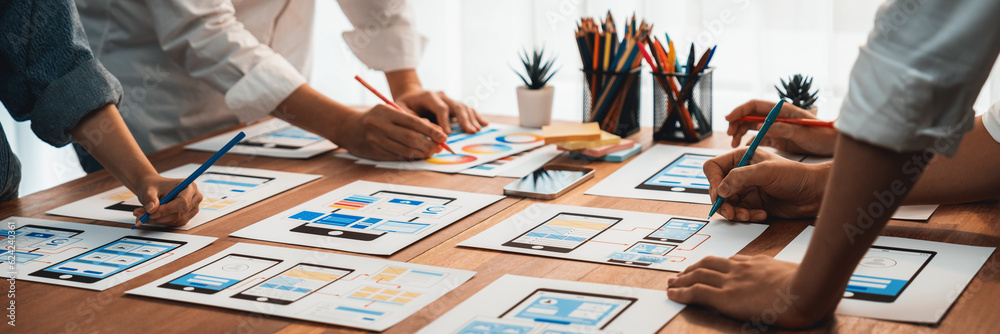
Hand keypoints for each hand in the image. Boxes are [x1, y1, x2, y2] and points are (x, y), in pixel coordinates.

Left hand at [131, 176, 202, 226]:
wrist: (154, 188)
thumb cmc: (154, 186)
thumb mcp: (149, 189)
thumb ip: (150, 198)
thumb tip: (151, 209)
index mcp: (189, 186)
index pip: (183, 202)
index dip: (167, 209)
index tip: (151, 213)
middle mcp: (194, 198)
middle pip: (180, 213)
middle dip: (160, 216)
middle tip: (142, 215)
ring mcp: (192, 208)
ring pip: (176, 220)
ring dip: (158, 220)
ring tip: (143, 214)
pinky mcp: (186, 216)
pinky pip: (174, 223)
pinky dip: (160, 221)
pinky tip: (151, 216)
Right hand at [337, 104, 447, 160]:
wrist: (347, 127)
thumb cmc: (374, 117)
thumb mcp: (389, 111)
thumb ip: (409, 119)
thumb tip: (434, 130)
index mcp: (385, 111)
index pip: (413, 121)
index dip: (430, 130)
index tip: (443, 136)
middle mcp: (379, 125)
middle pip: (410, 138)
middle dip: (428, 144)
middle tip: (439, 147)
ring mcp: (376, 140)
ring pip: (404, 149)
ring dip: (421, 152)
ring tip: (431, 151)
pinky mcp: (374, 152)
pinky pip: (397, 155)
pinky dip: (410, 156)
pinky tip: (418, 155)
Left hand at [395, 90, 488, 133]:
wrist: (411, 95)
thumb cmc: (405, 104)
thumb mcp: (402, 110)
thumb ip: (412, 119)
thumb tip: (426, 130)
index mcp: (429, 96)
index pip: (440, 107)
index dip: (445, 120)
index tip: (448, 134)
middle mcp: (442, 96)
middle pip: (456, 106)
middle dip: (463, 119)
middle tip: (470, 132)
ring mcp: (450, 100)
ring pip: (464, 107)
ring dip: (471, 119)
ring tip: (476, 130)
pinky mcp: (454, 105)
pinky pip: (468, 109)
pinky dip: (476, 116)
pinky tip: (484, 124)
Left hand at [667, 255, 827, 328]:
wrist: (808, 288)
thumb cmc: (809, 285)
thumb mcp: (797, 274)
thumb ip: (786, 275)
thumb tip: (791, 279)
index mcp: (756, 263)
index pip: (729, 261)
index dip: (713, 265)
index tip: (706, 268)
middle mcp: (740, 269)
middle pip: (708, 264)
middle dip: (692, 268)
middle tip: (681, 274)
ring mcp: (732, 282)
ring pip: (697, 275)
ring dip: (681, 279)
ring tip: (672, 283)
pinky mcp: (726, 297)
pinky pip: (696, 292)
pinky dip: (681, 292)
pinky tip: (672, 294)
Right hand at [705, 148, 827, 220]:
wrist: (814, 193)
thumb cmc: (795, 175)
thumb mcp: (766, 172)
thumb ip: (740, 178)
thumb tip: (720, 190)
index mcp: (741, 158)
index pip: (713, 167)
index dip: (712, 180)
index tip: (719, 192)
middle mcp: (740, 173)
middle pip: (716, 189)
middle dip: (722, 202)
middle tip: (731, 212)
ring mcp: (746, 190)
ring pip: (726, 204)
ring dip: (734, 212)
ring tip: (747, 216)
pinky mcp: (753, 204)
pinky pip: (739, 213)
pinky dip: (746, 216)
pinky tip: (761, 214)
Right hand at [727, 100, 837, 155]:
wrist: (833, 145)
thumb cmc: (822, 135)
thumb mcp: (803, 132)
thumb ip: (783, 128)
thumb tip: (760, 126)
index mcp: (781, 111)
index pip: (754, 106)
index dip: (739, 110)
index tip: (728, 118)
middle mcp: (775, 118)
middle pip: (749, 116)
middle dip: (736, 123)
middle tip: (729, 135)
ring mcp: (775, 128)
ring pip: (750, 127)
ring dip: (740, 133)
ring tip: (733, 144)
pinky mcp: (777, 139)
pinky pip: (758, 139)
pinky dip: (749, 143)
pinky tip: (744, 150)